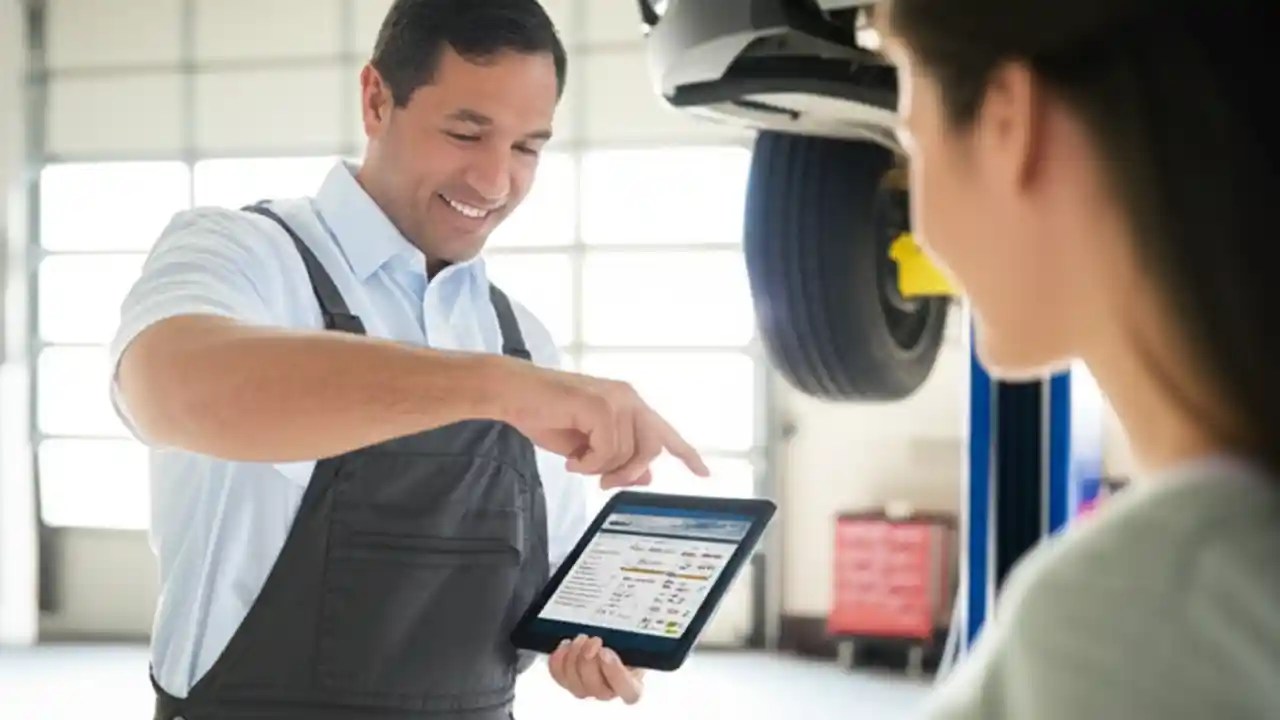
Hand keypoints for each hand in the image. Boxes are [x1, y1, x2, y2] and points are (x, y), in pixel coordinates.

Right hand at [490, 359, 709, 488]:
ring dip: (600, 468)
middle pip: (651, 448)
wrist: (512, 394)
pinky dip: (588, 463)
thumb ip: (617, 459)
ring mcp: (616, 399)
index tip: (703, 473)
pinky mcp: (600, 405)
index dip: (685, 453)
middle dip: (629, 472)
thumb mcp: (587, 448)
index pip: (664, 432)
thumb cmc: (545, 415)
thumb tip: (645, 477)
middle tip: (604, 483)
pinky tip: (571, 459)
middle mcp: (628, 398)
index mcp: (628, 404)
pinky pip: (607, 449)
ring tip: (577, 462)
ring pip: (627, 453)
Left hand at [548, 635, 644, 703]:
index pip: (629, 692)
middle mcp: (610, 691)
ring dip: (574, 660)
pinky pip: (560, 677)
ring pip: (576, 686)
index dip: (615, 674)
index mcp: (633, 683)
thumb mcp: (635, 637)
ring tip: (581, 639)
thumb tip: (632, 630)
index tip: (606, 651)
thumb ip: (634, 638)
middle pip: (597, 689)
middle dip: (589, 662)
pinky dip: (559, 661)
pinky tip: (566, 646)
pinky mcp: (569, 681)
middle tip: (592, 640)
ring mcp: (588, 688)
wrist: (609, 637)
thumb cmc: (625, 638)